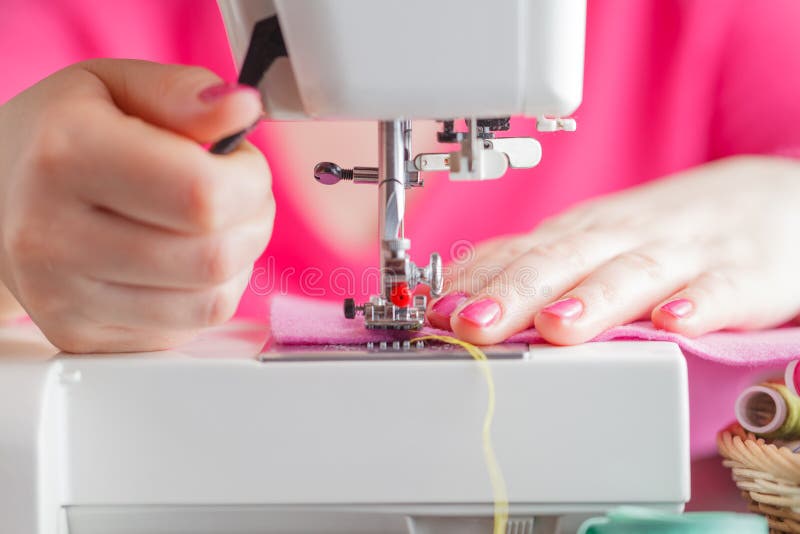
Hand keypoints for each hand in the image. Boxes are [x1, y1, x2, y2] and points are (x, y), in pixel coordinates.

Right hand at [0, 60, 273, 351]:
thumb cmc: (56, 137)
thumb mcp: (113, 86)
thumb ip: (182, 94)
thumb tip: (242, 109)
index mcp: (66, 155)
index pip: (202, 194)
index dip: (250, 179)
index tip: (242, 162)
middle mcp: (53, 236)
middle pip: (214, 256)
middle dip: (253, 220)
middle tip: (238, 194)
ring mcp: (63, 297)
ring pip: (212, 302)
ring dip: (238, 261)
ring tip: (214, 226)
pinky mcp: (79, 336)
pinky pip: (189, 328)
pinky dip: (209, 293)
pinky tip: (184, 262)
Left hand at [427, 156, 799, 344]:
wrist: (768, 200)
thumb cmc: (664, 230)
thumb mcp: (592, 239)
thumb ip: (534, 265)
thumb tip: (458, 292)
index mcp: (583, 233)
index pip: (519, 253)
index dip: (475, 284)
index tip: (432, 314)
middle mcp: (622, 238)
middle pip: (562, 262)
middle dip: (511, 294)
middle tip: (470, 325)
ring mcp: (682, 254)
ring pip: (632, 274)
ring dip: (592, 300)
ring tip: (555, 327)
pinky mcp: (740, 275)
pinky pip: (719, 291)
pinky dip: (698, 305)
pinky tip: (674, 323)